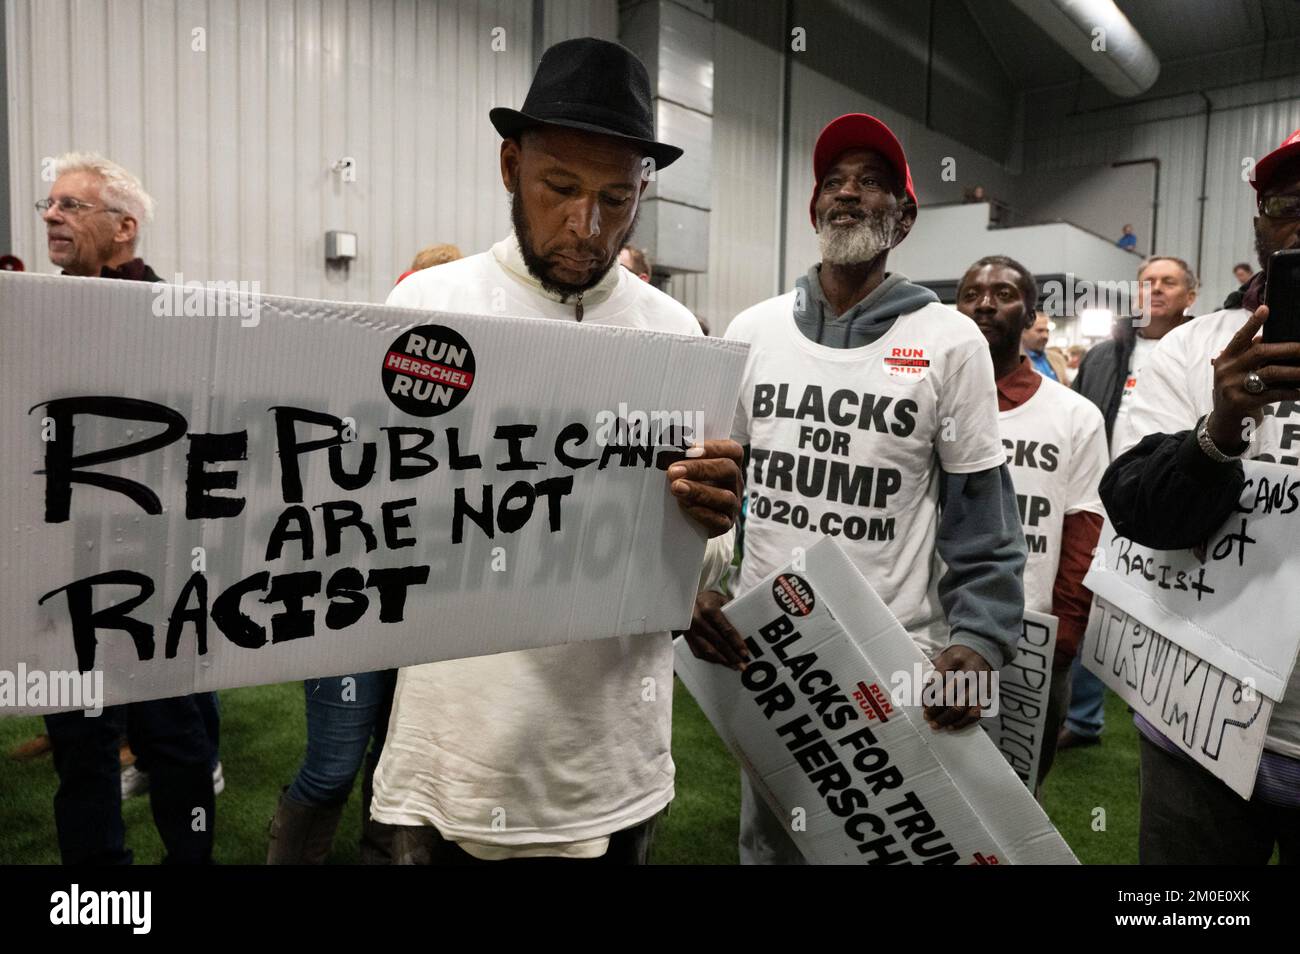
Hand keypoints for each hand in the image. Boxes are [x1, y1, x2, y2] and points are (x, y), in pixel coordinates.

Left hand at [666, 439, 742, 537]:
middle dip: (700, 468)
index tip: (689, 449)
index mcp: (730, 465)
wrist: (688, 520)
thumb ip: (684, 460)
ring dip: (698, 491)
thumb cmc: (688, 485)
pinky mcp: (725, 524)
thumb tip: (666, 450)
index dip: (713, 448)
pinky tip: (686, 506)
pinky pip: (719, 520)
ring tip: (676, 488)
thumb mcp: (689, 470)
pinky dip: (702, 513)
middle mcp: (735, 484)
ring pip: (725, 497)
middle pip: (728, 470)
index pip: (732, 451)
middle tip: (674, 471)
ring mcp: (733, 505)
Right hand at [682, 589, 749, 669]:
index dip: (735, 642)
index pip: (725, 629)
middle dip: (731, 655)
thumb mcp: (721, 600)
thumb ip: (732, 612)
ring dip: (723, 660)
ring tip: (734, 666)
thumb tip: (748, 628)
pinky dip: (712, 659)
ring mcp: (690, 630)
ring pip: (708, 650)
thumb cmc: (708, 600)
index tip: (744, 652)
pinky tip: (722, 662)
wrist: (688, 600)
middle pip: (718, 642)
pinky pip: (700, 652)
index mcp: (708, 608)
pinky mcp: (687, 638)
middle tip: (742, 664)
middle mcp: (697, 620)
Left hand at [923, 645, 992, 730]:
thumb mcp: (944, 657)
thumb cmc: (957, 658)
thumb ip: (935, 673)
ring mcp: (981, 684)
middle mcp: (970, 671)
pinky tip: (950, 726)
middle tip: (926, 716)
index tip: (923, 703)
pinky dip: (962, 723)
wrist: (982, 651)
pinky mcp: (988, 695)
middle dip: (935, 708)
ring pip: (961, 707)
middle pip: (949, 695)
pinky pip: (975, 714)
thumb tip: (924, 696)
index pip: (938, 680)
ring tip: (935, 724)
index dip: (928, 694)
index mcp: (955, 659)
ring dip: (946, 718)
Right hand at [1206, 305, 1299, 452]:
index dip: (1252, 323)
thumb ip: (1248, 355)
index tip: (1266, 308)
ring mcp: (1233, 387)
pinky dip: (1291, 392)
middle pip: (1260, 352)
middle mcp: (1226, 370)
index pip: (1240, 337)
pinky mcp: (1241, 403)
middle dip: (1288, 349)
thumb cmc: (1236, 392)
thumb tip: (1269, 338)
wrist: (1223, 423)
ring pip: (1271, 373)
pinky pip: (1274, 394)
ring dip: (1295, 371)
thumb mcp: (1236, 372)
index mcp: (1225, 358)